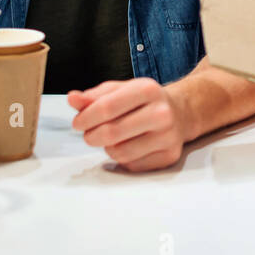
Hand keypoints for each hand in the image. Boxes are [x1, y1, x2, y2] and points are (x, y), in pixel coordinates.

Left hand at [67, 78, 186, 171]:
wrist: (181, 112)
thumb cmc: (145, 101)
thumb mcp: (121, 90)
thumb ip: (94, 96)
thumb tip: (73, 98)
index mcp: (148, 90)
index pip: (107, 107)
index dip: (85, 118)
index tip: (78, 123)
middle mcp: (161, 113)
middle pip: (111, 133)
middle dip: (92, 136)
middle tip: (90, 134)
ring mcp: (167, 137)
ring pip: (119, 153)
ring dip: (107, 148)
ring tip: (112, 138)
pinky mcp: (168, 156)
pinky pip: (131, 165)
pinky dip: (123, 158)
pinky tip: (129, 145)